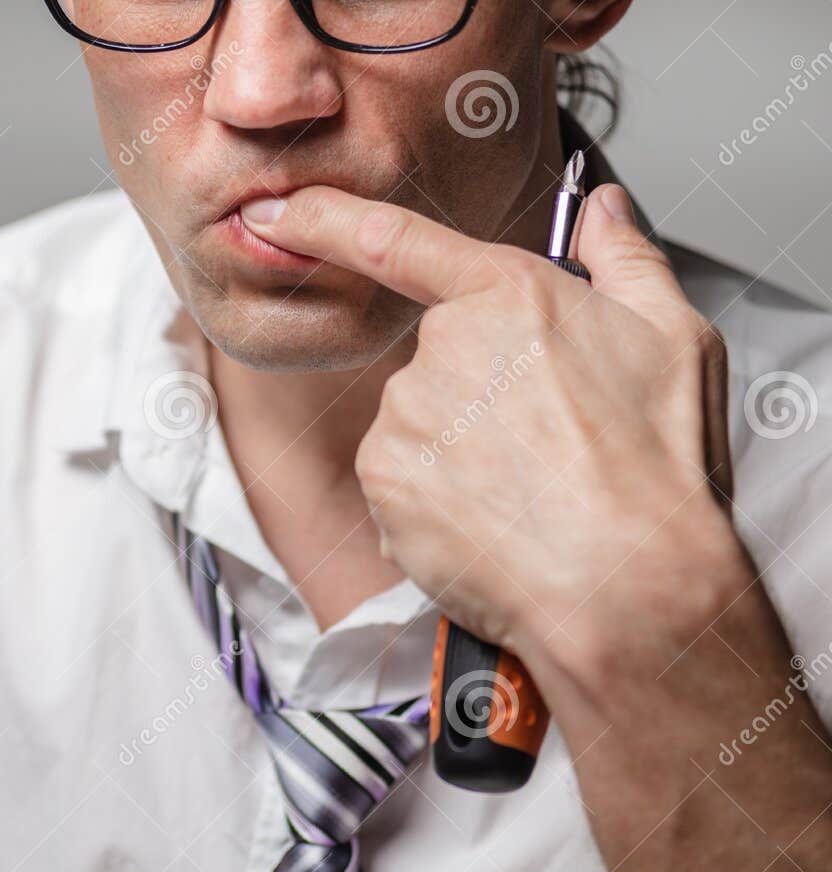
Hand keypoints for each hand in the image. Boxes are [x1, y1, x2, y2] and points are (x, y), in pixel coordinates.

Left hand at [239, 183, 743, 683]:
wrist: (625, 583)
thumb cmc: (657, 467)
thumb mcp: (675, 336)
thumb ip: (622, 258)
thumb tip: (598, 207)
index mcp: (508, 294)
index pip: (392, 239)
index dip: (324, 218)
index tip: (278, 211)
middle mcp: (441, 347)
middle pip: (436, 359)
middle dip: (480, 395)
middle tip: (547, 443)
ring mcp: (404, 414)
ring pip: (418, 425)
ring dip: (458, 453)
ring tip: (529, 491)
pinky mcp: (383, 478)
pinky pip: (400, 481)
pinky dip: (433, 501)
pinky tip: (491, 521)